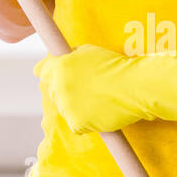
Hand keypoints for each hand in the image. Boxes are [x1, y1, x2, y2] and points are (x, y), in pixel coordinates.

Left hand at [34, 43, 176, 133]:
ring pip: (64, 109)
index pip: (41, 73)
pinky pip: (75, 125)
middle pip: (51, 92)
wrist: (135, 86)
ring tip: (97, 100)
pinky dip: (86, 123)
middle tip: (86, 91)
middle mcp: (58, 86)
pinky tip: (99, 113)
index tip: (60, 78)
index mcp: (59, 66)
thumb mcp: (86, 51)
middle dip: (64, 91)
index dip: (52, 75)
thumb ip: (67, 57)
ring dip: (75, 107)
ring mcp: (66, 106)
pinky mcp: (76, 123)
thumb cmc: (115, 66)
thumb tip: (53, 60)